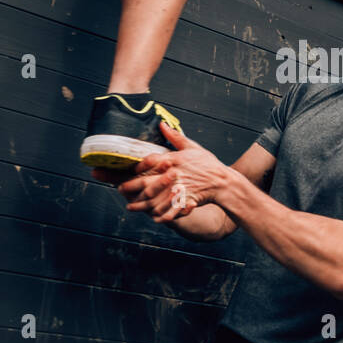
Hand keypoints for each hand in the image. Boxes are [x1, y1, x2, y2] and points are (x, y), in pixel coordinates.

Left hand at [116, 123, 232, 222]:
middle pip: (147, 181)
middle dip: (131, 187)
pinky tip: (152, 217)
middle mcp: (174, 174)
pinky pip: (169, 211)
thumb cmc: (207, 164)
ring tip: (131, 207)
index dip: (138, 166)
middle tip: (120, 189)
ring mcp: (178, 189)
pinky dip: (160, 215)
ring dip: (140, 204)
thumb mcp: (192, 147)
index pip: (150, 161)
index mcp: (174, 159)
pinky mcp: (184, 201)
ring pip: (155, 199)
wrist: (223, 182)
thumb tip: (162, 124)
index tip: (131, 169)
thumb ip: (175, 137)